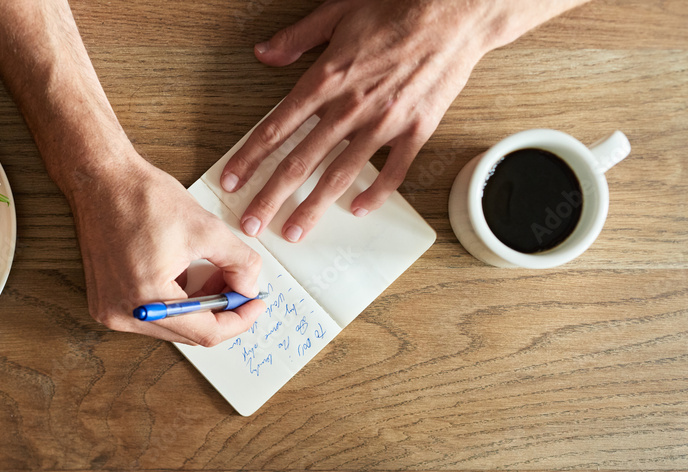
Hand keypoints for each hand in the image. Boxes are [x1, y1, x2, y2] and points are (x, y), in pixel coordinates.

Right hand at [69, 155, 264, 345]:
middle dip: (219, 311)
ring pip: (172, 327)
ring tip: (209, 274)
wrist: (101, 180)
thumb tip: (250, 289)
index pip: (205, 332)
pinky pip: (152, 316)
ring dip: (198, 307)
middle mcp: (123, 313)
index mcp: (146, 296)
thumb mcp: (207, 228)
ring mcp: (110, 311)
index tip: (255, 304)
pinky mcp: (105, 303)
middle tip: (238, 286)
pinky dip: (175, 302)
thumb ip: (240, 263)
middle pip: (189, 334)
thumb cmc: (143, 198)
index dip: (238, 320)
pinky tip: (182, 275)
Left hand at [220, 0, 499, 242]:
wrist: (456, 9)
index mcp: (327, 79)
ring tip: (293, 231)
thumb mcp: (337, 11)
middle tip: (251, 223)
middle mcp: (351, 107)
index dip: (249, 159)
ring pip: (339, 175)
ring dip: (313, 207)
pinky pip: (393, 172)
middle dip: (270, 197)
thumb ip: (296, 39)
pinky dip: (374, 194)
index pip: (276, 129)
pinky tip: (356, 209)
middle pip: (300, 162)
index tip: (231, 181)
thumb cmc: (398, 6)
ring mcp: (384, 122)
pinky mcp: (416, 130)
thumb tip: (263, 53)